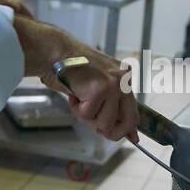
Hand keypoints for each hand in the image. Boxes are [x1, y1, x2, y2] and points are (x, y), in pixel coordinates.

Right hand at [12, 18, 139, 143]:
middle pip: (129, 121)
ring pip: (106, 122)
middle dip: (111, 131)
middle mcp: (123, 80)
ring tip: (79, 98)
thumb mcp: (96, 85)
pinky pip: (88, 115)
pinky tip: (73, 93)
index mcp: (124, 77)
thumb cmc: (69, 68)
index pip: (134, 110)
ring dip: (88, 117)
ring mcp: (114, 84)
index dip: (129, 128)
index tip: (132, 138)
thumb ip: (112, 105)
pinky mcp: (100, 89)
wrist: (54, 51)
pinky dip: (76, 109)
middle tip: (97, 129)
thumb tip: (127, 131)